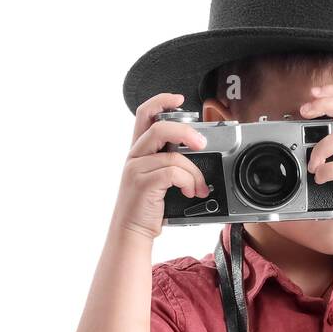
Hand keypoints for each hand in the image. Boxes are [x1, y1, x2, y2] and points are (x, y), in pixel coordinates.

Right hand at [112, 93, 211, 239]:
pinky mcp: (143, 184)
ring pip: (173, 156)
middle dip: (186, 132)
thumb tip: (197, 156)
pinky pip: (173, 173)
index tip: (179, 98)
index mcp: (138, 151)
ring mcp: (137, 169)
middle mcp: (135, 156)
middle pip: (159, 128)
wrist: (131, 233)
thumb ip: (170, 164)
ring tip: (200, 187)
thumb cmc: (147, 208)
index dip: (161, 101)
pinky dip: (189, 182)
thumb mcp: (157, 180)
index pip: (144, 114)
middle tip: (201, 144)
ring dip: (194, 172)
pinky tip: (190, 193)